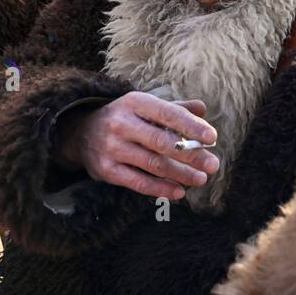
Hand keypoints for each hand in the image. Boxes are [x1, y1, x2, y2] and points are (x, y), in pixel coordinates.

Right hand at [62, 92, 218, 199]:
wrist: (81, 133)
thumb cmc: (125, 118)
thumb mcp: (145, 107)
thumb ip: (174, 109)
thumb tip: (203, 108)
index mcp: (134, 103)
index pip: (167, 113)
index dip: (191, 126)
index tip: (212, 138)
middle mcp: (121, 124)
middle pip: (162, 142)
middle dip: (191, 155)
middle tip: (213, 165)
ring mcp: (112, 148)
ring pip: (153, 164)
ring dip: (181, 174)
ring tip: (201, 179)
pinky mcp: (106, 170)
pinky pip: (138, 182)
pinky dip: (161, 189)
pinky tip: (179, 191)